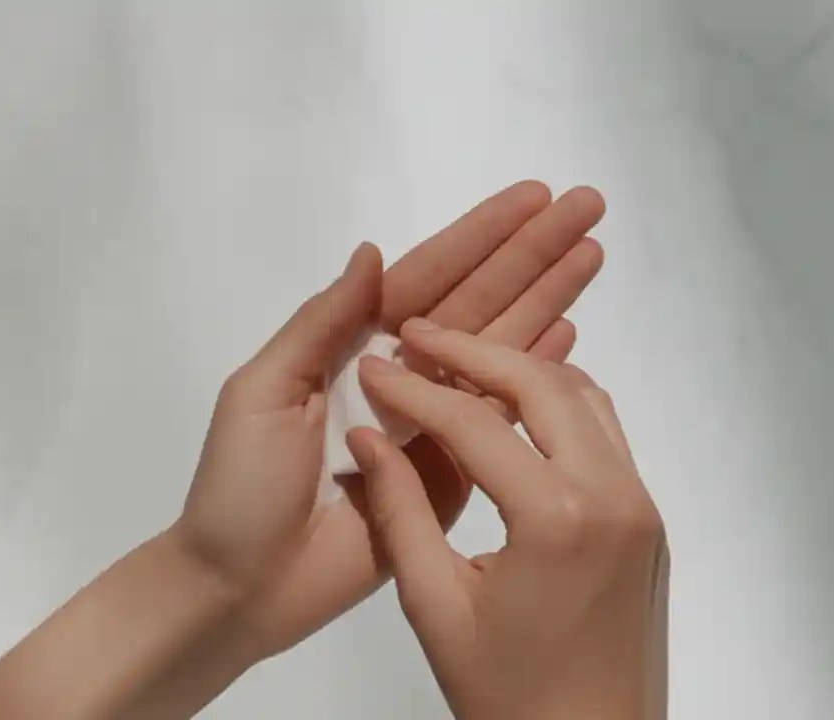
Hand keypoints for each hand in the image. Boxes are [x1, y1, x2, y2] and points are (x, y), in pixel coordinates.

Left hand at [130, 182, 606, 716]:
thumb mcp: (263, 391)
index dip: (481, 236)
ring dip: (547, 301)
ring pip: (499, 350)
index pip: (427, 276)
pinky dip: (536, 377)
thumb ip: (323, 323)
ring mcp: (429, 425)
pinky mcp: (450, 476)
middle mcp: (398, 375)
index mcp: (349, 346)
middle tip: (588, 207)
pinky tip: (570, 336)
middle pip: (477, 301)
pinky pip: (500, 417)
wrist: (244, 587)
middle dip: (532, 255)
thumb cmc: (240, 486)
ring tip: (593, 256)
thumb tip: (373, 251)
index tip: (534, 198)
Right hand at [348, 319, 668, 719]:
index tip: (372, 365)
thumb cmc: (509, 698)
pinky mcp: (649, 521)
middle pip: (541, 385)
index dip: (414, 388)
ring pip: (584, 399)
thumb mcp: (434, 606)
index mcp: (556, 521)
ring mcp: (641, 507)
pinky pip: (606, 436)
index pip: (473, 424)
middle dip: (473, 352)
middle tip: (416, 337)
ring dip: (521, 372)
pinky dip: (558, 406)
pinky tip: (511, 411)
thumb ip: (399, 511)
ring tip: (458, 364)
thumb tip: (367, 435)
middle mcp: (613, 498)